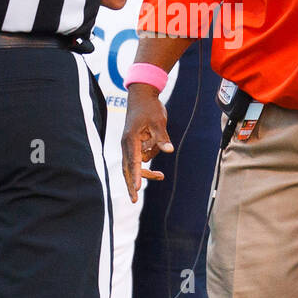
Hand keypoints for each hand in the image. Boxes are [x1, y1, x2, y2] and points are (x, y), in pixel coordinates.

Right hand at [121, 85, 172, 203]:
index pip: (133, 161)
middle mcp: (127, 144)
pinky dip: (151, 157)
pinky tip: (158, 151)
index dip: (136, 175)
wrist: (143, 95)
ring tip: (161, 176)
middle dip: (131, 184)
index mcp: (131, 139)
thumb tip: (169, 150)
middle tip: (134, 201)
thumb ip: (162, 137)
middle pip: (128, 168)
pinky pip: (144, 157)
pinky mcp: (136, 144)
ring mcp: (131, 145)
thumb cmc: (149, 107)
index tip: (137, 188)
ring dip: (148, 172)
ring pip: (137, 165)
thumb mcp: (158, 121)